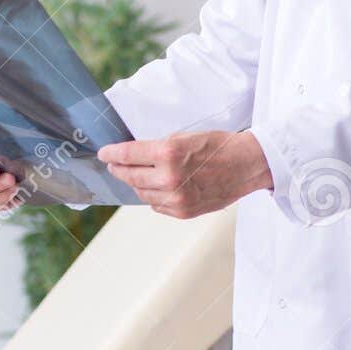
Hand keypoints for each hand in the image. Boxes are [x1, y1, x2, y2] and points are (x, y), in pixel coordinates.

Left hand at [97, 130, 272, 218]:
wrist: (247, 165)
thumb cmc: (218, 146)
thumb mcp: (184, 137)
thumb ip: (158, 148)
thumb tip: (137, 155)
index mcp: (168, 154)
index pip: (128, 155)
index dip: (111, 154)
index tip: (103, 154)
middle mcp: (169, 178)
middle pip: (131, 177)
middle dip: (119, 169)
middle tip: (113, 165)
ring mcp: (177, 198)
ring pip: (142, 194)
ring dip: (136, 185)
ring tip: (135, 176)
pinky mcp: (184, 212)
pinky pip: (158, 205)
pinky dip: (154, 196)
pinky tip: (156, 188)